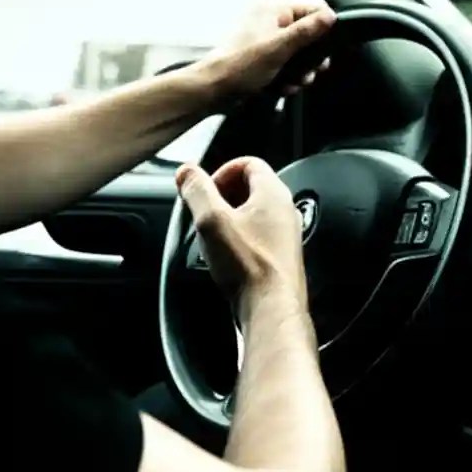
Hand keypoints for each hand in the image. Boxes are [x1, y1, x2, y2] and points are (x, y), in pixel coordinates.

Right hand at [176, 157, 307, 316]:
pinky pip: (255, 236)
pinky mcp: (278, 257)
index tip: (203, 188)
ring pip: (251, 214)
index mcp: (273, 193)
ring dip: (227, 219)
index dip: (221, 171)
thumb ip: (197, 191)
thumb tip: (187, 171)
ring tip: (211, 236)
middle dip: (221, 196)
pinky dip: (237, 239)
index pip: (248, 162)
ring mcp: (284, 235)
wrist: (271, 308)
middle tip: (203, 211)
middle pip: (249, 187)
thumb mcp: (211, 220)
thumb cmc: (249, 267)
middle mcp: (284, 211)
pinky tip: (224, 256)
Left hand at [206, 0, 335, 98]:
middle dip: (312, 55)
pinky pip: (289, 63)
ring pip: (301, 51)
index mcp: (273, 9)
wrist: (215, 90)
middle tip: (311, 70)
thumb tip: (331, 16)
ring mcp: (268, 39)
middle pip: (310, 31)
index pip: (314, 6)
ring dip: (302, 70)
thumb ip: (307, 31)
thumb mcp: (279, 48)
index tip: (325, 47)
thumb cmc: (240, 66)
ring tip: (295, 81)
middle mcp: (271, 20)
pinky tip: (285, 86)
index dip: (324, 26)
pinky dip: (290, 76)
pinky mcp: (265, 57)